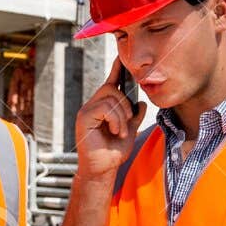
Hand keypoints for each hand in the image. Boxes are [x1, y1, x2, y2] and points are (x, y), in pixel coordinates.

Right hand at [75, 57, 145, 179]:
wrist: (104, 169)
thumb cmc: (114, 152)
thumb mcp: (130, 131)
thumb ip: (135, 116)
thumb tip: (142, 103)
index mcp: (104, 106)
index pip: (111, 83)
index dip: (116, 70)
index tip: (121, 57)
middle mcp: (93, 105)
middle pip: (111, 87)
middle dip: (125, 104)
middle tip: (127, 122)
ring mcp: (87, 111)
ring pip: (110, 97)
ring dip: (122, 115)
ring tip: (121, 131)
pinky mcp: (83, 118)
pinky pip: (104, 108)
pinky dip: (115, 119)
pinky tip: (116, 131)